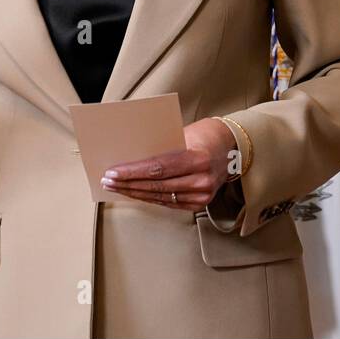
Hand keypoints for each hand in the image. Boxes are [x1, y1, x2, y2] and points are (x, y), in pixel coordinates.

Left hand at [101, 117, 237, 211]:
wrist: (232, 148)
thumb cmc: (204, 135)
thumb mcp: (184, 134)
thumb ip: (162, 148)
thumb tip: (130, 158)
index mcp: (198, 158)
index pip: (158, 168)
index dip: (133, 172)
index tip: (113, 172)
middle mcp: (202, 180)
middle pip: (156, 185)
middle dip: (128, 184)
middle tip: (108, 181)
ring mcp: (202, 195)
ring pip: (160, 196)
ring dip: (134, 193)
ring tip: (116, 187)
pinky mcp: (199, 204)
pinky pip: (168, 202)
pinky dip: (149, 197)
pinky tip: (134, 193)